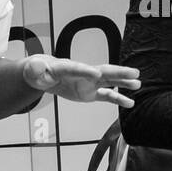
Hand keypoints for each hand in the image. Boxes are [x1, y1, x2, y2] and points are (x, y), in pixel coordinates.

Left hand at [21, 55, 140, 106]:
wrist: (45, 75)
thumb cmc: (39, 72)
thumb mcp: (33, 71)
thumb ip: (35, 70)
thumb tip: (35, 68)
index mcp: (67, 67)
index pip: (77, 68)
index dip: (85, 71)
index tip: (96, 73)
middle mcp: (83, 73)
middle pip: (103, 71)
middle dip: (117, 72)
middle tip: (133, 72)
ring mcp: (89, 82)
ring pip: (110, 81)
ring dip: (123, 82)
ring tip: (138, 83)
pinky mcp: (91, 93)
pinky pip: (107, 96)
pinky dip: (118, 99)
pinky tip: (130, 103)